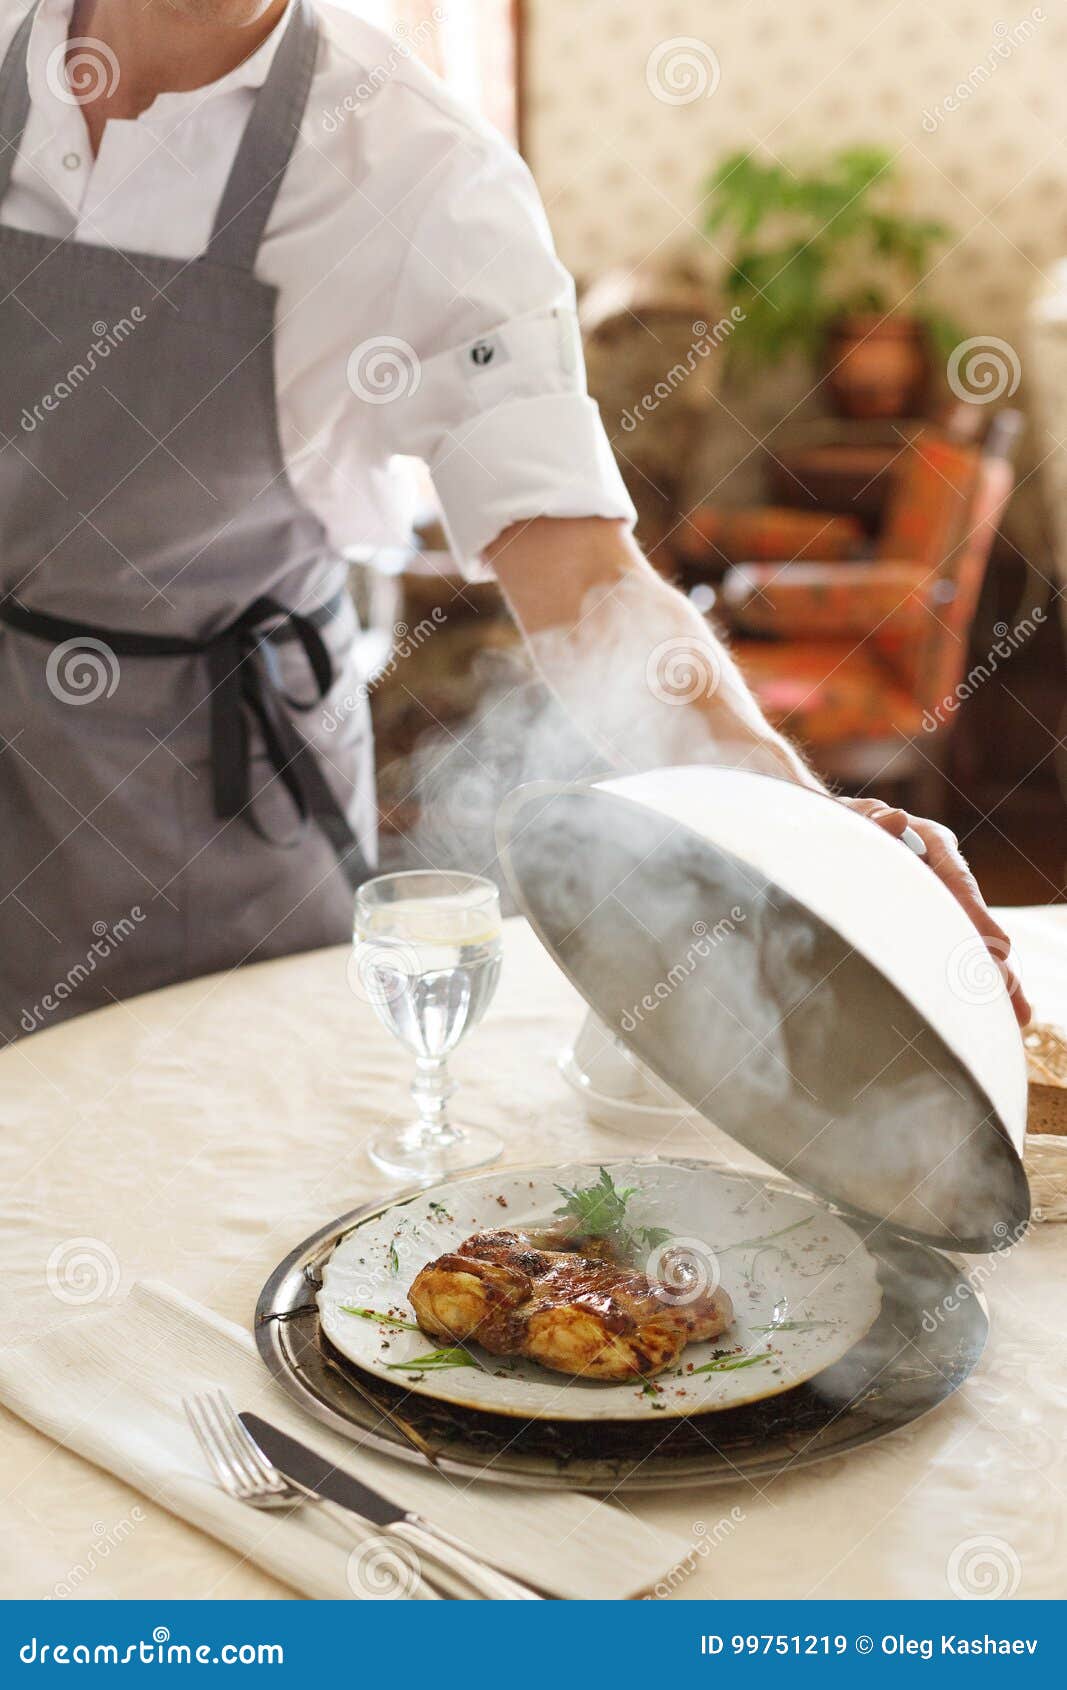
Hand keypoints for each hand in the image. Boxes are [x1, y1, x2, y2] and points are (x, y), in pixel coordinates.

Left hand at [839, 799, 1031, 1027]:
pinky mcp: (925, 917)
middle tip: (1015, 999)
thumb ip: (870, 820)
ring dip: (987, 974)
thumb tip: (894, 821)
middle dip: (993, 960)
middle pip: (971, 918)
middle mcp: (943, 872)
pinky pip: (948, 945)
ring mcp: (937, 896)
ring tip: (1014, 1012)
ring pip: (965, 937)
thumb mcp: (853, 817)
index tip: (999, 947)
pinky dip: (964, 973)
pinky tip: (983, 1005)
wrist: (834, 830)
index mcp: (931, 842)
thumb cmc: (847, 824)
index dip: (976, 914)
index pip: (957, 880)